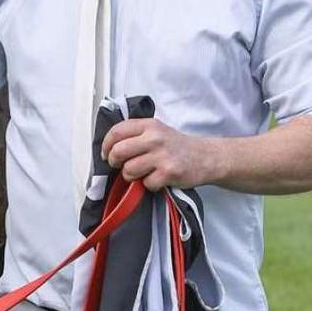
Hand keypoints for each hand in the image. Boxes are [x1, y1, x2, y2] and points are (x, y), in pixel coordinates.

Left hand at [100, 118, 223, 190]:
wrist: (205, 157)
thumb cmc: (176, 146)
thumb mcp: (156, 131)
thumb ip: (135, 134)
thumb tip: (109, 148)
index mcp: (148, 125)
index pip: (116, 132)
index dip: (106, 145)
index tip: (106, 154)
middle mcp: (154, 138)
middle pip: (118, 151)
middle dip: (114, 162)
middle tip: (120, 166)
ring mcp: (162, 155)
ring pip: (129, 170)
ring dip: (131, 176)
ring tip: (141, 173)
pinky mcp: (169, 172)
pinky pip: (146, 183)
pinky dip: (148, 185)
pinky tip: (157, 179)